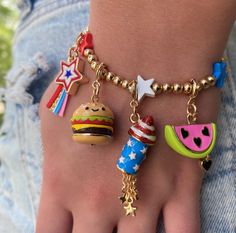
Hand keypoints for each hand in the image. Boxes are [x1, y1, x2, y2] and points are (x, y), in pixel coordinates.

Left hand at [36, 75, 219, 232]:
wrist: (143, 58)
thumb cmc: (94, 79)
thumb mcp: (53, 112)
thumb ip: (52, 151)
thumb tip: (60, 173)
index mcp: (62, 183)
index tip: (69, 231)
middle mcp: (98, 201)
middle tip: (103, 225)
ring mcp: (143, 199)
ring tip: (132, 226)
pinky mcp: (181, 188)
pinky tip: (172, 230)